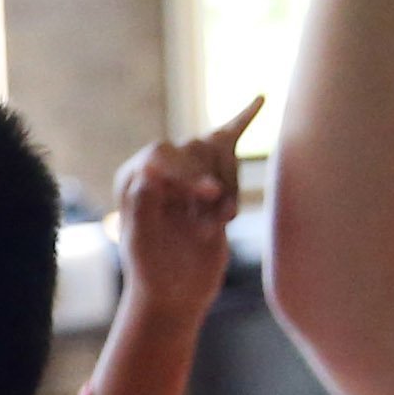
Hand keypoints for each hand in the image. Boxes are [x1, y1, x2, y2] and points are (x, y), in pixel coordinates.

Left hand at [104, 100, 258, 327]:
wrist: (176, 294)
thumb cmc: (155, 275)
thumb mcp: (144, 247)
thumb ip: (143, 208)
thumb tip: (148, 171)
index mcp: (135, 179)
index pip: (161, 154)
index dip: (188, 171)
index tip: (208, 194)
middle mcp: (159, 169)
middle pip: (196, 149)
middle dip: (213, 183)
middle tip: (217, 221)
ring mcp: (188, 171)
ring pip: (220, 152)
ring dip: (230, 186)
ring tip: (223, 222)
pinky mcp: (214, 176)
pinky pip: (229, 139)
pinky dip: (244, 119)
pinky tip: (258, 100)